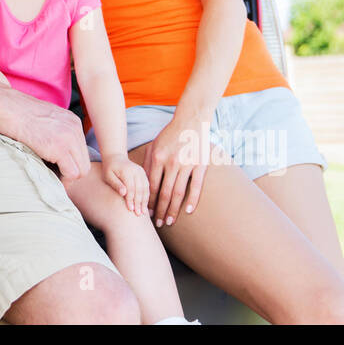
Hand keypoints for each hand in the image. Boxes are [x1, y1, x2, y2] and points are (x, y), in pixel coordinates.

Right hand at [4, 94, 90, 181]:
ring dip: (67, 178)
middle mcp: (75, 128)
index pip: (82, 152)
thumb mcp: (44, 120)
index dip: (70, 164)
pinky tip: (50, 175)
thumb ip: (56, 133)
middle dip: (71, 173)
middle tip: (54, 175)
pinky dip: (62, 180)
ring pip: (82, 171)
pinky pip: (71, 173)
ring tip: (51, 176)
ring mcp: (69, 138)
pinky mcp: (60, 149)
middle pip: (85, 163)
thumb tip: (57, 155)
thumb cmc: (17, 114)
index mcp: (72, 121)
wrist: (6, 107)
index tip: (56, 168)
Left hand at [102, 154, 149, 215]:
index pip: (131, 187)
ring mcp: (141, 172)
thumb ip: (116, 184)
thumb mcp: (108, 176)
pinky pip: (147, 187)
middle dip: (139, 203)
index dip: (131, 199)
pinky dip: (146, 196)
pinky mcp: (144, 174)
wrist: (115, 157)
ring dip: (144, 201)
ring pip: (145, 189)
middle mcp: (136, 170)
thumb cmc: (109, 169)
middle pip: (140, 189)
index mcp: (127, 170)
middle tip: (138, 214)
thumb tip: (123, 193)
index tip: (130, 209)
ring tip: (143, 212)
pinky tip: (145, 205)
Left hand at [143, 111, 221, 227]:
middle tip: (158, 224)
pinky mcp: (201, 165)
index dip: (149, 201)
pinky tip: (187, 211)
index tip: (147, 213)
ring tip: (170, 221)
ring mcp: (187, 165)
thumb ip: (148, 164)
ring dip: (173, 210)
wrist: (191, 120)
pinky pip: (196, 186)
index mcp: (158, 158)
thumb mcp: (154, 146)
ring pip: (178, 193)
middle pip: (164, 193)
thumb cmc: (170, 135)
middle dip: (160, 211)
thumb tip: (142, 184)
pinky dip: (192, 200)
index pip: (151, 186)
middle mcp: (172, 163)